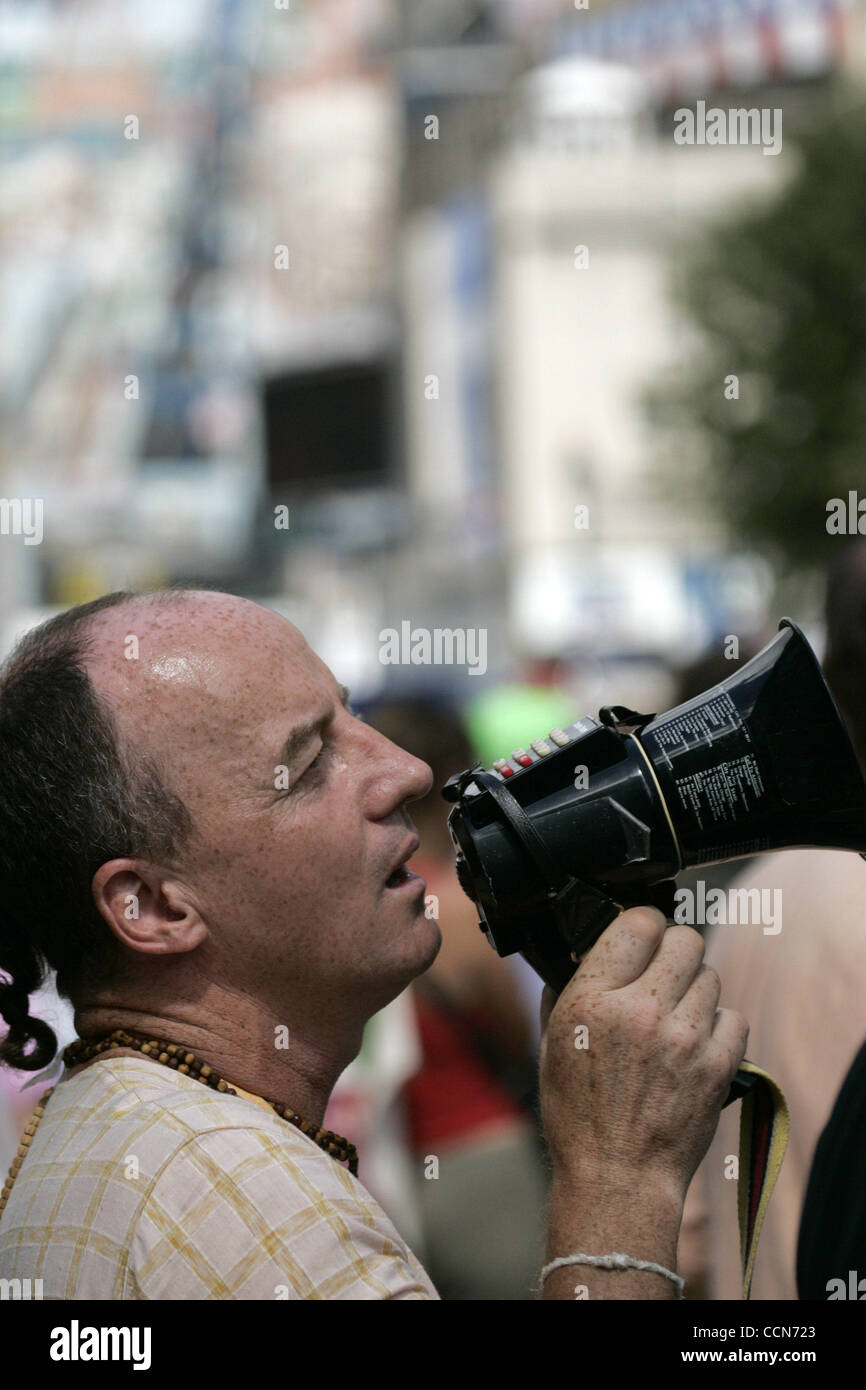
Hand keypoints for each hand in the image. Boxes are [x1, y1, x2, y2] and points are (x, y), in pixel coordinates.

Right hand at [538, 906, 747, 1203]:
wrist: (618, 1177)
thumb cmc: (578, 1116)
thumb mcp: (550, 1045)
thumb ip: (566, 992)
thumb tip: (582, 955)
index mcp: (592, 1000)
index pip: (639, 922)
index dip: (644, 925)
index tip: (643, 937)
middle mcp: (640, 1010)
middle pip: (686, 939)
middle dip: (675, 952)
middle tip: (664, 975)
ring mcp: (683, 1037)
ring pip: (711, 977)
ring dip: (695, 991)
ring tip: (677, 1019)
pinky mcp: (717, 1064)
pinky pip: (734, 1016)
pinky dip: (719, 1026)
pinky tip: (698, 1042)